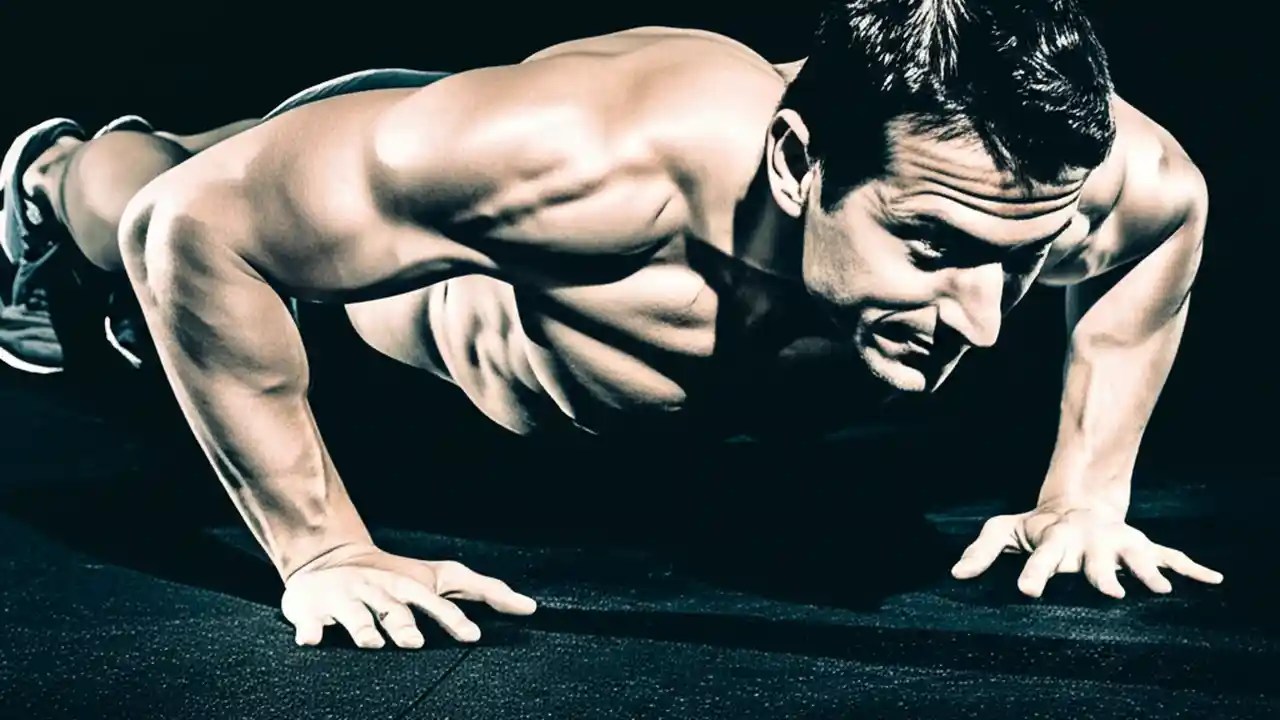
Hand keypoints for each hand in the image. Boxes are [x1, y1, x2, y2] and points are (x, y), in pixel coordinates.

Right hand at [281, 543, 536, 648]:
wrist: (329, 561)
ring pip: (355, 615)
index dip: (452, 618)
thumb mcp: (438, 579)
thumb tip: (531, 607)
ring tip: (372, 642)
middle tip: (415, 642)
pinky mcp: (311, 609)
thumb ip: (485, 591)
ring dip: (363, 628)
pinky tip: (312, 640)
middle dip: (404, 624)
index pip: (435, 602)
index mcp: (409, 586)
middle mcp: (379, 590)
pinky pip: (309, 622)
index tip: (471, 636)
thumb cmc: (396, 578)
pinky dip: (310, 630)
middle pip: (395, 609)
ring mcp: (345, 599)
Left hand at [950, 506, 1223, 597]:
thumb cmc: (1037, 527)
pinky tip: (1213, 579)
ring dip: (1147, 572)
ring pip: (1135, 556)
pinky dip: (1191, 568)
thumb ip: (981, 551)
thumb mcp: (1003, 531)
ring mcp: (1117, 543)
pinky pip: (1170, 556)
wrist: (1078, 503)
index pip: (1041, 558)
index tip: (1027, 591)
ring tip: (1160, 589)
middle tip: (1110, 592)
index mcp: (1055, 540)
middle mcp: (1089, 542)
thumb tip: (955, 575)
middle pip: (1095, 561)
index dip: (1034, 573)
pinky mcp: (1140, 545)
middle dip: (1102, 575)